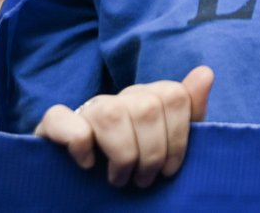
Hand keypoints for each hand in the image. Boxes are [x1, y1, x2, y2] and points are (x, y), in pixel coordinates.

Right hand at [33, 65, 212, 188]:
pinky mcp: (53, 124)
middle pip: (147, 108)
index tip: (169, 170)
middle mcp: (120, 98)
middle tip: (143, 180)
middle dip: (151, 153)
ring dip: (121, 154)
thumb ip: (190, 110)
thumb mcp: (168, 143)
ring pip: (111, 112)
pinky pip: (63, 118)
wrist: (83, 187)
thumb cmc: (135, 163)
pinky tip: (87, 165)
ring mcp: (87, 107)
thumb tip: (206, 72)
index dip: (178, 138)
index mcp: (150, 97)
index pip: (175, 96)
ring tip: (120, 179)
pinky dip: (79, 144)